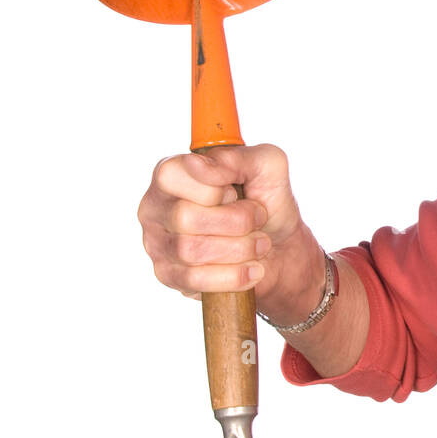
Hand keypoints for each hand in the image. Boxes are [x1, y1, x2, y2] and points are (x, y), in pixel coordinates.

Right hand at [136, 144, 319, 314]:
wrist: (281, 246)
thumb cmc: (267, 200)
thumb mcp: (266, 165)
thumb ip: (236, 157)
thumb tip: (199, 164)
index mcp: (172, 173)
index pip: (174, 176)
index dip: (216, 188)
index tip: (238, 191)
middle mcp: (156, 206)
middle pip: (184, 217)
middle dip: (236, 222)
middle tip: (258, 220)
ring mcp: (157, 243)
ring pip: (191, 251)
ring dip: (240, 249)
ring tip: (259, 244)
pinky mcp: (168, 275)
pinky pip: (194, 280)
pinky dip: (233, 276)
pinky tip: (252, 269)